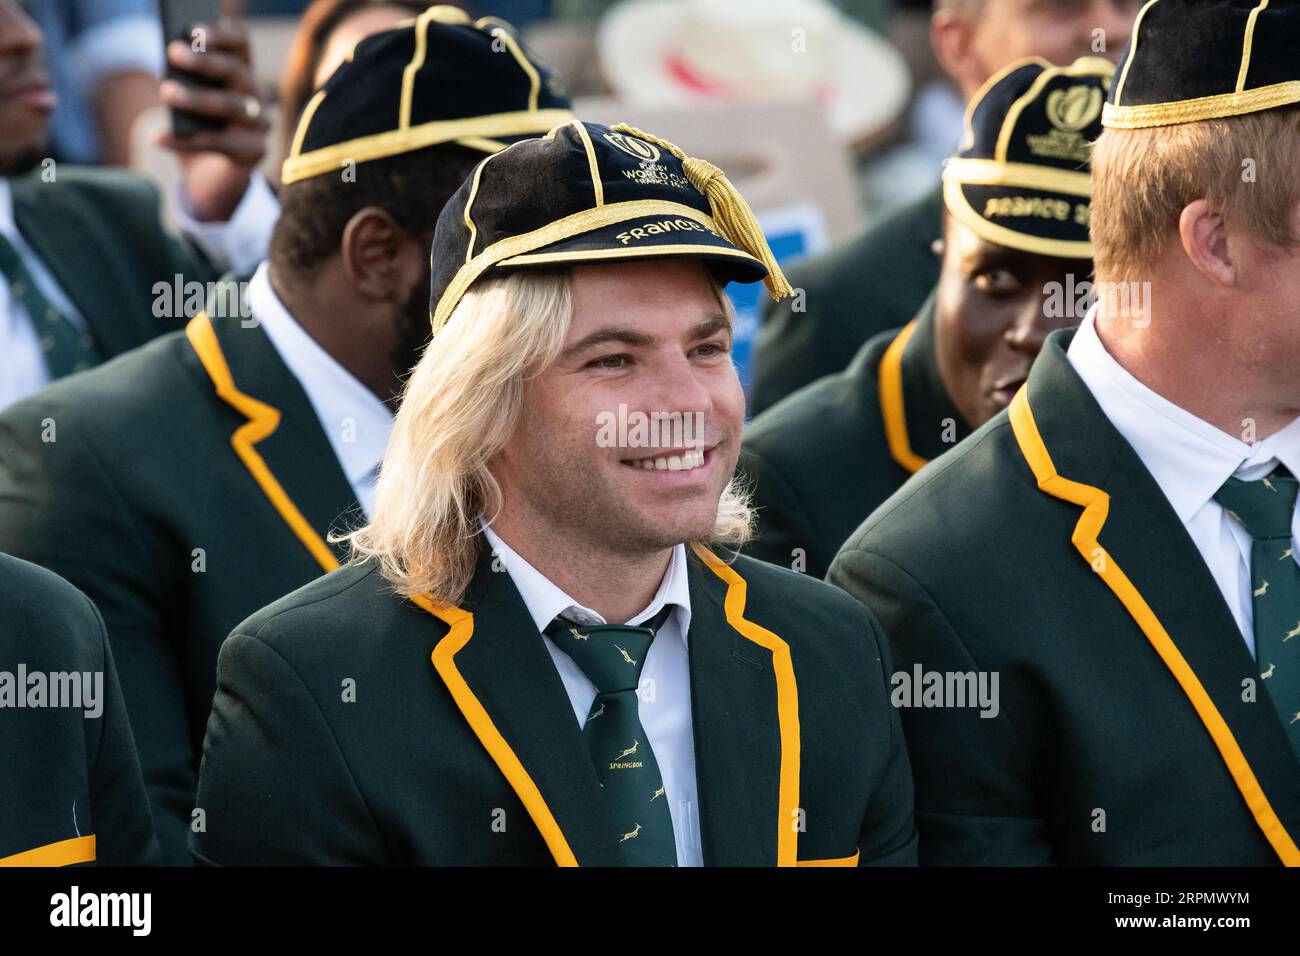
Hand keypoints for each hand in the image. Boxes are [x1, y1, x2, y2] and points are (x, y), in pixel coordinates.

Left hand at [158, 22, 267, 221]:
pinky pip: (218, 144)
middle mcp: (257, 94)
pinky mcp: (254, 152)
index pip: (240, 43)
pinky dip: (184, 142)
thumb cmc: (200, 122)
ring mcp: (259, 124)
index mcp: (243, 71)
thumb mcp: (195, 96)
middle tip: (172, 52)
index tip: (191, 29)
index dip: (219, 34)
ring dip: (197, 97)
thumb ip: (189, 80)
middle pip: (236, 72)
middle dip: (204, 61)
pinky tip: (158, 138)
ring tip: (165, 91)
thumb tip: (171, 68)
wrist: (217, 170)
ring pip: (231, 106)